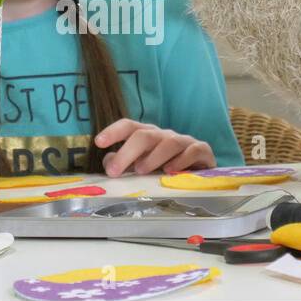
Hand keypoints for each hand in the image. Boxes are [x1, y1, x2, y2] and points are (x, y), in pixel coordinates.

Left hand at [94, 119, 216, 176]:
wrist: (200, 173)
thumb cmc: (165, 169)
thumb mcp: (141, 166)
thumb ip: (123, 163)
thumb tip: (108, 162)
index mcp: (148, 135)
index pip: (129, 126)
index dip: (113, 131)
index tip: (98, 142)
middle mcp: (164, 135)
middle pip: (145, 135)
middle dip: (128, 151)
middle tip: (114, 171)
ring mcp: (184, 141)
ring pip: (169, 142)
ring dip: (153, 157)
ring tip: (141, 171)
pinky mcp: (202, 151)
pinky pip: (193, 151)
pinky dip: (181, 160)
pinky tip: (171, 171)